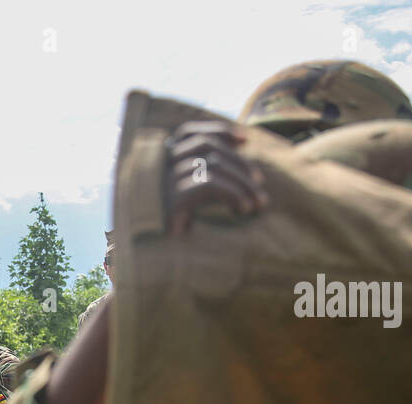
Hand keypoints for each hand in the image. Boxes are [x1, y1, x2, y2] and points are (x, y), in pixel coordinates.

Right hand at [164, 121, 267, 236]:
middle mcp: (159, 169)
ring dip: (242, 183)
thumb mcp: (186, 201)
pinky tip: (243, 208)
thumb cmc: (172, 236)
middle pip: (207, 147)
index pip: (187, 133)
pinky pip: (208, 185)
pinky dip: (232, 193)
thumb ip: (202, 176)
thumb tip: (238, 151)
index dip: (218, 131)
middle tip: (260, 184)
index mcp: (159, 163)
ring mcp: (163, 184)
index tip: (246, 140)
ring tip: (258, 203)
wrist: (152, 264)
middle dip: (240, 163)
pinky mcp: (170, 202)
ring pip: (213, 164)